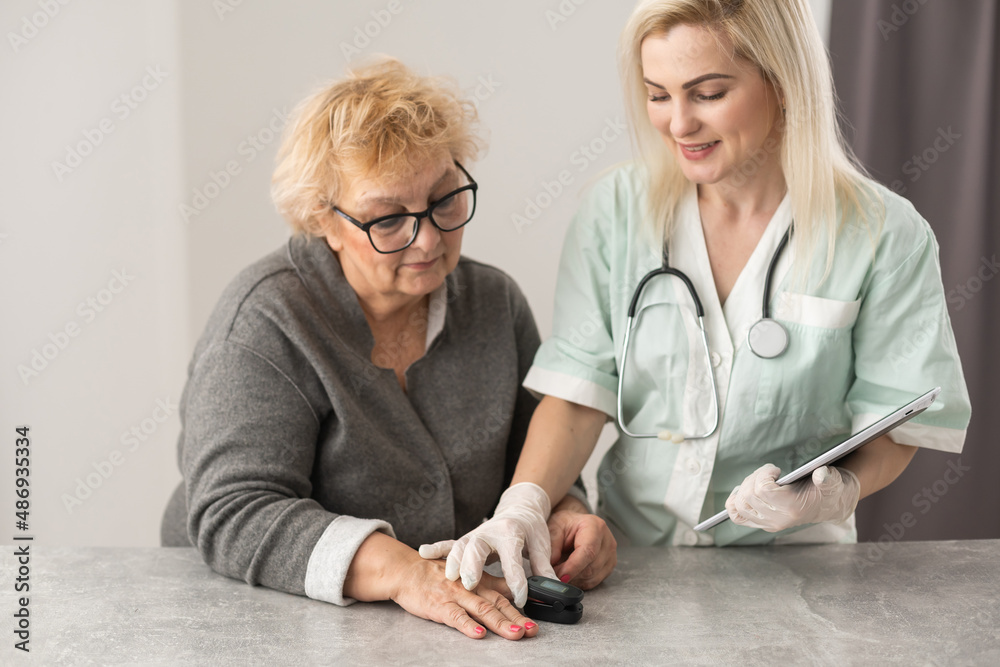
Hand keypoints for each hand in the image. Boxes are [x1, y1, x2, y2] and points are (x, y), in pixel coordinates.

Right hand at [392, 557, 538, 639]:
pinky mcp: (439, 605)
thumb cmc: (437, 574)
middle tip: (532, 630)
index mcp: (479, 580)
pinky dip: (468, 625)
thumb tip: (513, 593)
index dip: (521, 607)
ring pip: (481, 609)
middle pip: (497, 603)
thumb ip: (490, 584)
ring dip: (500, 622)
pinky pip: (455, 616)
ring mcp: (455, 595)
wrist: (406, 570)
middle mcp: (471, 586)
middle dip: (516, 618)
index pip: (504, 594)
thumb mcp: (468, 575)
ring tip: (516, 634)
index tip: (535, 619)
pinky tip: (479, 634)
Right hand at [418, 482, 555, 606]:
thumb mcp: (541, 544)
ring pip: (460, 546)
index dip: (518, 580)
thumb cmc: (530, 528)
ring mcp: (474, 535)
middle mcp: (489, 532)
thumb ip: (544, 566)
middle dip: (473, 565)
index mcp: (511, 533)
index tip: (521, 598)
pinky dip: (437, 548)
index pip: (513, 558)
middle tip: (470, 583)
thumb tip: (554, 588)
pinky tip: (423, 553)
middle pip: (478, 547)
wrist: (518, 507)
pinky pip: (448, 543)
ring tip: (449, 578)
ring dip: (454, 562)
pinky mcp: (466, 539)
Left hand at [547, 498, 616, 589]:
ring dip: (574, 580)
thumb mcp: (555, 528)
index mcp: (595, 526)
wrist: (575, 524)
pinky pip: (594, 581)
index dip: (573, 567)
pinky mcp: (609, 566)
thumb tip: (552, 564)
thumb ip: (553, 544)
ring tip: (560, 572)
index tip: (559, 576)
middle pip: (591, 567)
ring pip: (593, 577)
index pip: (588, 551)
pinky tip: (570, 575)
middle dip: (570, 575)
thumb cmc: (566, 524)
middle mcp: (607, 541)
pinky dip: (579, 582)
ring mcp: (610, 555)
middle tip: (553, 574)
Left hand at [726, 464, 860, 531]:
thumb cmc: (827, 490)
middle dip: (753, 478)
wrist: (828, 506)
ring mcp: (768, 524)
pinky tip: (744, 491)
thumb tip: (821, 474)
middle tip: (768, 473)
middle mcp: (778, 520)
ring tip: (759, 480)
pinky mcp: (761, 523)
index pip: (762, 490)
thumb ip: (828, 478)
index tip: (776, 470)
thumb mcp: (833, 481)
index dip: (764, 474)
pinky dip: (734, 502)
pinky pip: (737, 516)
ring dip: (743, 488)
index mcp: (793, 509)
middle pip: (747, 496)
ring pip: (739, 506)